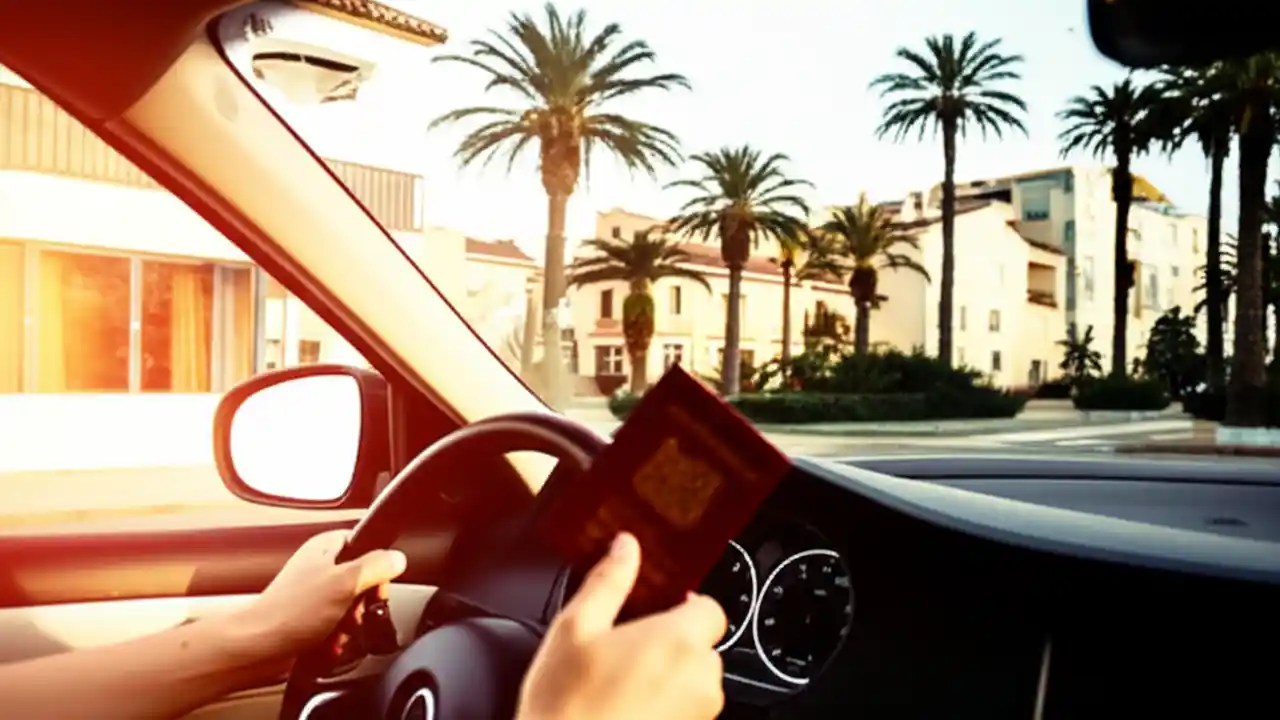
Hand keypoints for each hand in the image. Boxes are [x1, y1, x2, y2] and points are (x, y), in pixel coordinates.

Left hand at [229, 530, 406, 675]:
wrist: (257, 648)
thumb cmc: (291, 611)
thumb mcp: (346, 582)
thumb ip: (378, 566)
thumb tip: (398, 559)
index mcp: (325, 546)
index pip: (367, 544)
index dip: (378, 567)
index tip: (376, 586)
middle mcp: (319, 566)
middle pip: (362, 580)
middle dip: (364, 603)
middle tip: (355, 612)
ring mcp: (312, 593)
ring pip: (351, 606)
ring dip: (351, 625)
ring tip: (340, 632)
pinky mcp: (308, 618)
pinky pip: (337, 625)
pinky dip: (338, 637)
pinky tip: (331, 643)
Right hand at [516, 533, 726, 719]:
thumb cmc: (566, 708)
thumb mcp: (575, 629)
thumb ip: (609, 581)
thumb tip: (625, 547)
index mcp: (679, 641)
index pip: (710, 608)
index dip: (684, 606)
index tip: (658, 611)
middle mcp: (700, 680)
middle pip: (702, 647)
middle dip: (671, 645)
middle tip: (624, 652)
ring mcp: (699, 716)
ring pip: (695, 683)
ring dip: (669, 679)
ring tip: (620, 686)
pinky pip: (685, 712)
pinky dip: (665, 708)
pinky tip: (626, 711)